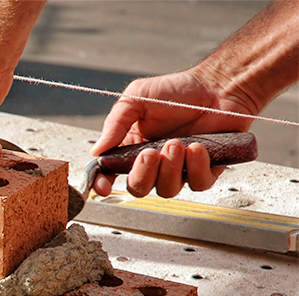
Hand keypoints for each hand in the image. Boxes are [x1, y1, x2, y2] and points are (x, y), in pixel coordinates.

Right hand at [90, 69, 254, 197]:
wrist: (217, 85)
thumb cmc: (178, 90)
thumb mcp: (136, 98)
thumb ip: (115, 124)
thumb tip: (98, 151)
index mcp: (131, 148)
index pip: (111, 173)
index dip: (104, 183)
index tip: (104, 185)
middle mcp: (154, 163)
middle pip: (138, 188)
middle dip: (143, 174)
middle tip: (151, 152)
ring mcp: (179, 169)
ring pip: (167, 189)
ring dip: (170, 168)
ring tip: (178, 143)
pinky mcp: (205, 170)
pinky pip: (197, 184)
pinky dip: (196, 167)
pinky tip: (197, 148)